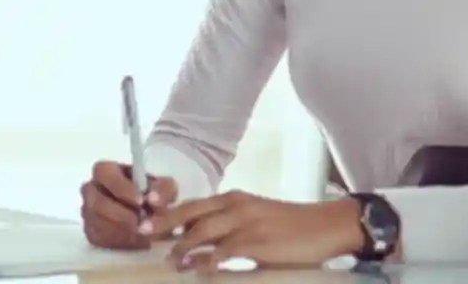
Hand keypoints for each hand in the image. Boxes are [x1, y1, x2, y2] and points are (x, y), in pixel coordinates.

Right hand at [80, 160, 178, 249]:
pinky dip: (119, 241)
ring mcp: (88, 212)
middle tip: (141, 223)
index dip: (120, 186)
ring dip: (121, 229)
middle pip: (96, 201)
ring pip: (97, 222)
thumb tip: (152, 200)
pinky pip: (99, 238)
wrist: (151, 218)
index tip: (141, 201)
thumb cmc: (153, 195)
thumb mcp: (165, 187)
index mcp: (106, 171)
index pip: (104, 172)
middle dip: (120, 214)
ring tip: (142, 233)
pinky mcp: (91, 232)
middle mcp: (91, 189)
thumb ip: (162, 190)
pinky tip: (135, 240)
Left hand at [154, 191, 364, 271]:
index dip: (167, 214)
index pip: (192, 205)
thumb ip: (229, 231)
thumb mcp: (255, 222)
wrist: (326, 226)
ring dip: (182, 246)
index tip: (146, 223)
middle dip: (163, 223)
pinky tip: (196, 268)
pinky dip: (206, 260)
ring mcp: (246, 222)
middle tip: (141, 234)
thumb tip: (202, 250)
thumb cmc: (291, 228)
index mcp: (233, 199)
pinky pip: (224, 251)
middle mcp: (235, 205)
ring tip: (170, 260)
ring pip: (202, 230)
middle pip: (189, 212)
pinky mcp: (257, 241)